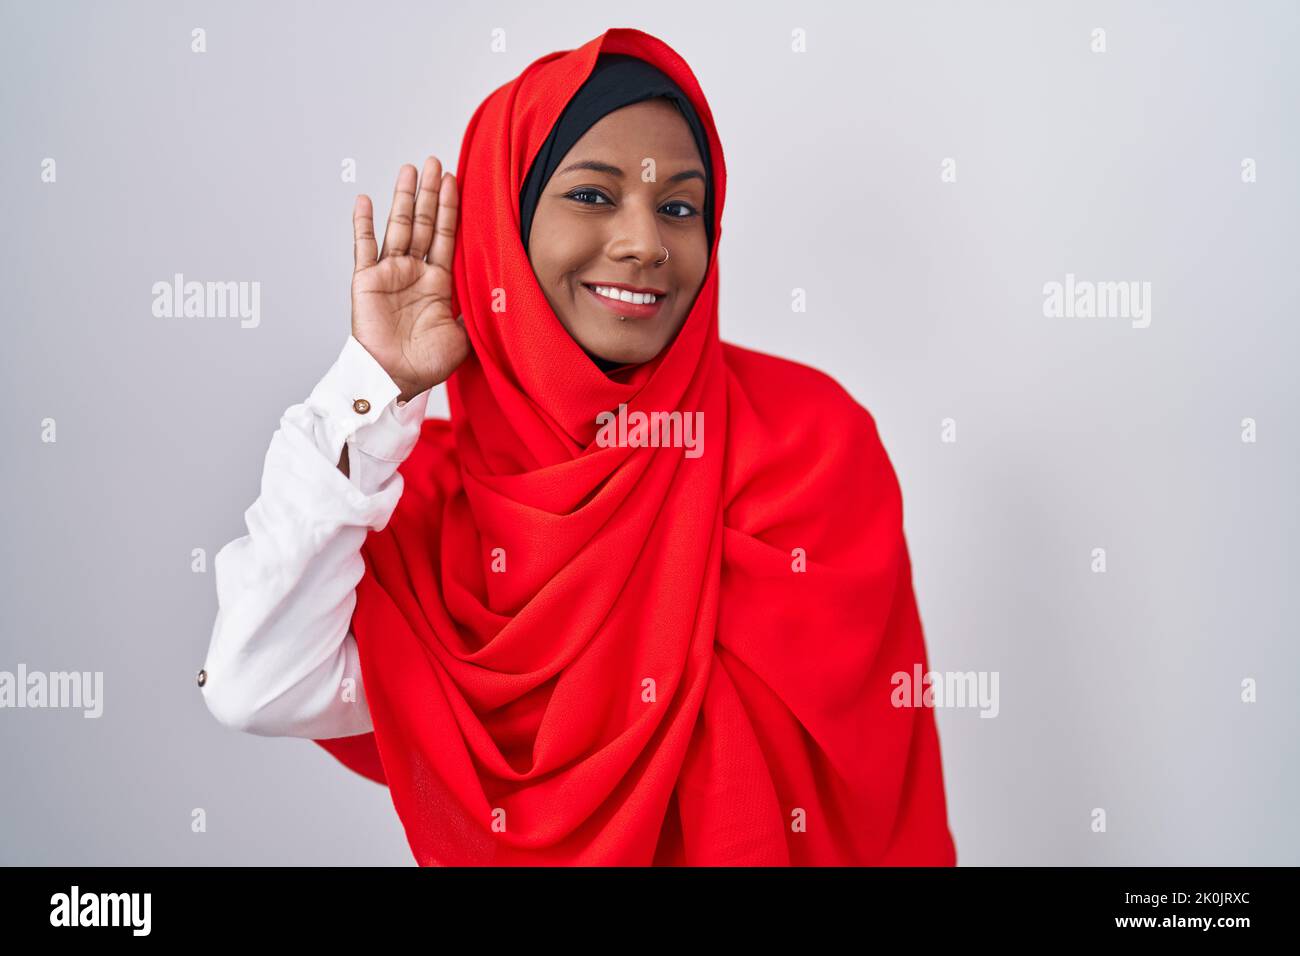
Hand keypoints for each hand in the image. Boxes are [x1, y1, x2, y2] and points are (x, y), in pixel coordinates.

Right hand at [351, 156, 469, 402]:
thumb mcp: (466, 335)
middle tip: (436, 162)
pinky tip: (365, 199)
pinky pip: (363, 247)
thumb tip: (503, 294)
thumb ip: (479, 310)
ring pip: (398, 226)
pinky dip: (363, 223)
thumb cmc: (426, 364)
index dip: (450, 209)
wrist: (395, 379)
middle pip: (424, 223)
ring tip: (410, 170)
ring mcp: (389, 273)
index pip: (447, 236)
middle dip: (431, 193)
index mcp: (438, 283)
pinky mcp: (366, 280)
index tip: (455, 182)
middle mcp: (414, 272)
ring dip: (404, 198)